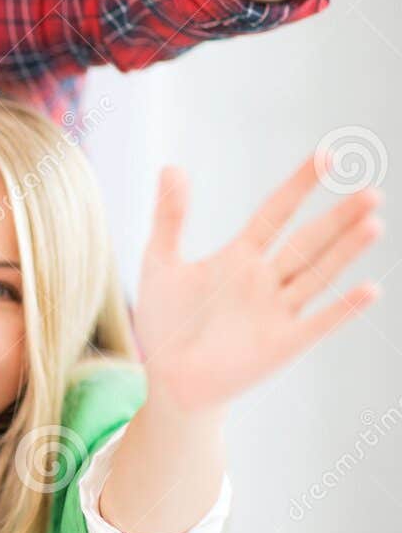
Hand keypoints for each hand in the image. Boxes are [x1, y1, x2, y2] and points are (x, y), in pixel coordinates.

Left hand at [133, 152, 380, 413]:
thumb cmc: (165, 320)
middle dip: (337, 218)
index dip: (299, 184)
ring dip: (345, 251)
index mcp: (240, 256)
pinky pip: (317, 322)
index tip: (326, 155)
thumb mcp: (160, 262)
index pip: (276, 212)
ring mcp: (277, 311)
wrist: (167, 377)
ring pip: (317, 275)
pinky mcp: (281, 344)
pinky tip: (368, 288)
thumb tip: (171, 167)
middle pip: (307, 241)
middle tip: (369, 192)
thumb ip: (169, 218)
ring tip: (373, 222)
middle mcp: (265, 280)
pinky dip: (342, 308)